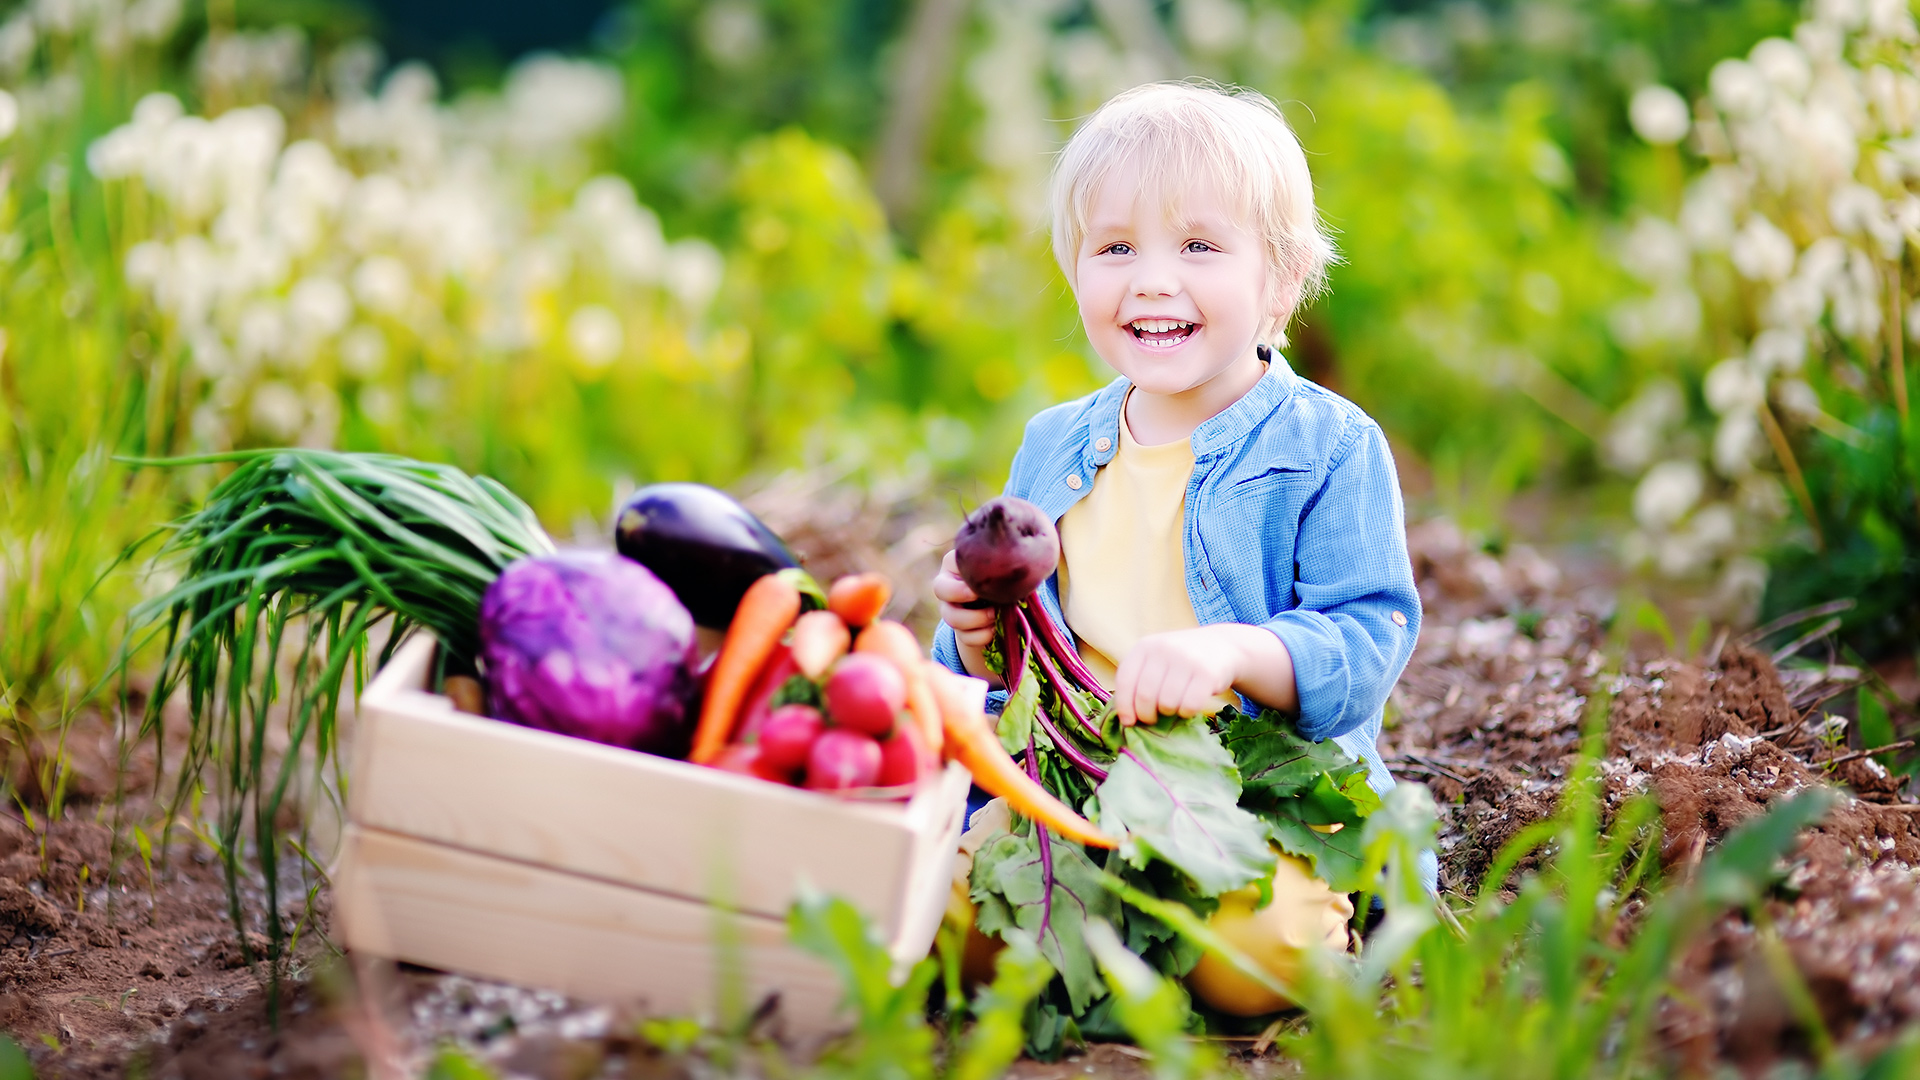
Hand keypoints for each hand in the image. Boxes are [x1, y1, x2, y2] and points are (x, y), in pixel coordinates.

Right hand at [934, 550, 998, 682]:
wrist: (1002, 604)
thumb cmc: (1004, 577)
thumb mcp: (1006, 568)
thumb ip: (1009, 565)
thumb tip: (1027, 564)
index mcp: (956, 564)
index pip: (952, 561)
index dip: (968, 570)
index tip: (986, 577)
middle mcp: (947, 585)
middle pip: (939, 589)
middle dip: (961, 593)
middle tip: (980, 595)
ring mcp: (950, 609)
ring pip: (951, 618)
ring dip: (977, 618)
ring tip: (995, 614)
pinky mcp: (959, 631)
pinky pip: (965, 637)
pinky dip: (983, 635)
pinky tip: (996, 628)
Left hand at [1112, 624, 1296, 725]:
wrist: (1222, 646)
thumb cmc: (1181, 662)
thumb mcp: (1156, 660)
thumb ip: (1139, 681)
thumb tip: (1125, 719)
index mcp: (1145, 646)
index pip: (1125, 680)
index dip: (1124, 706)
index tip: (1129, 722)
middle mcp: (1164, 649)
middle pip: (1145, 696)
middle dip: (1147, 715)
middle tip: (1153, 718)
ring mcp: (1187, 659)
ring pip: (1167, 704)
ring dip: (1169, 713)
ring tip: (1174, 705)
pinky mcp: (1207, 673)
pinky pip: (1189, 706)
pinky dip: (1187, 713)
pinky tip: (1189, 706)